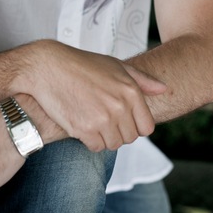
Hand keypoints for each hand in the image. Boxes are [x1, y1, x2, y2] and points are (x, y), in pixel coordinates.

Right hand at [21, 41, 165, 152]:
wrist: (49, 68)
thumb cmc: (82, 65)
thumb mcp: (115, 66)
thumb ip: (142, 80)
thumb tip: (163, 89)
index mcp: (131, 91)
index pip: (147, 127)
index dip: (135, 126)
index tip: (122, 120)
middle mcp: (120, 106)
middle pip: (130, 138)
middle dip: (119, 132)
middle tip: (103, 118)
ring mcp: (103, 119)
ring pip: (114, 144)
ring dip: (105, 137)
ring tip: (92, 119)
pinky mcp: (85, 129)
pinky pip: (96, 147)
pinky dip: (90, 140)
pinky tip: (82, 124)